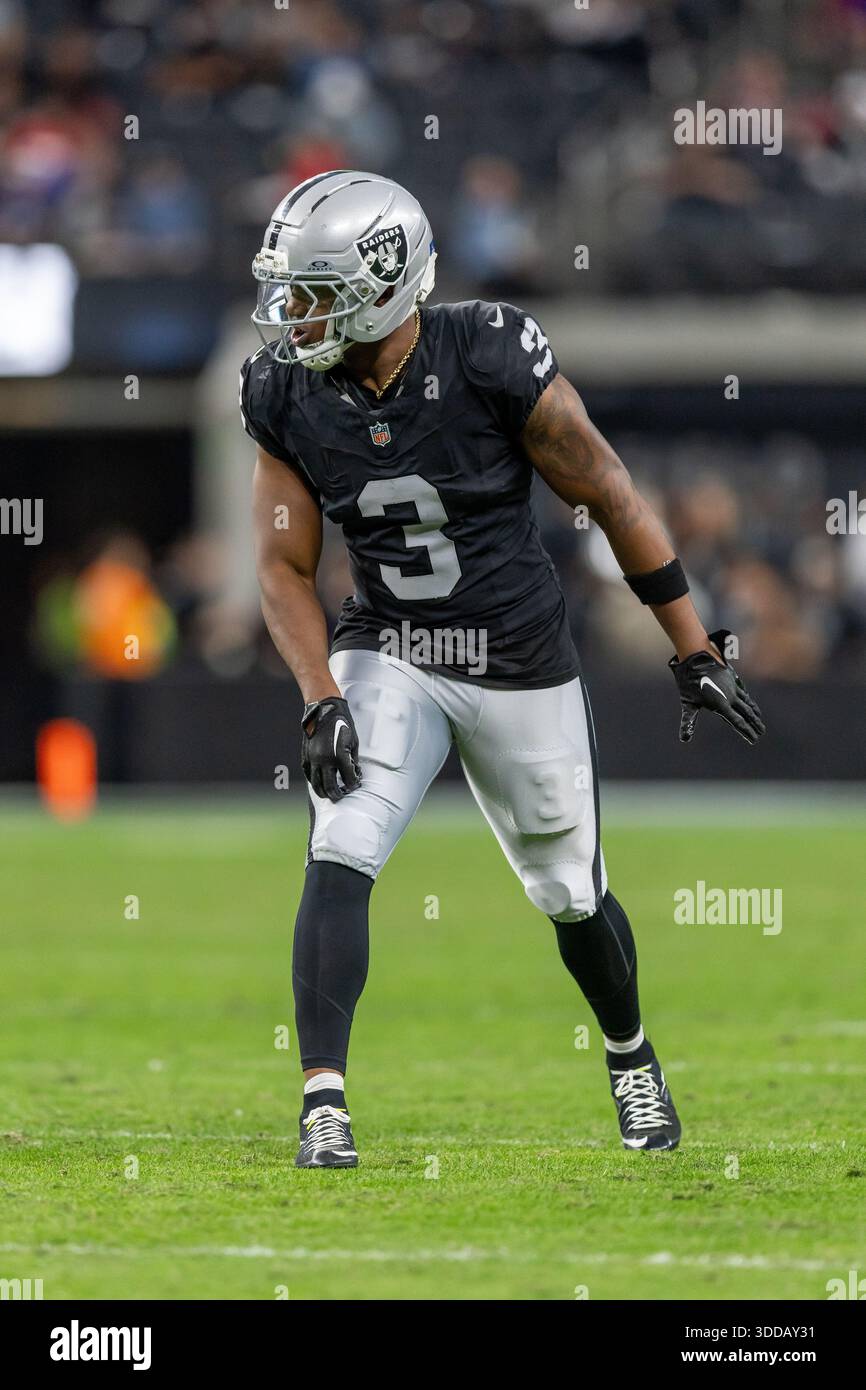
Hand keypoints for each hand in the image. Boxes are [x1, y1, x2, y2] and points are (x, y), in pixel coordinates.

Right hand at [301, 697, 361, 800]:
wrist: (323, 710)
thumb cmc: (342, 724)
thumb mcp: (353, 742)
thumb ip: (353, 760)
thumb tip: (354, 774)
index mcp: (339, 756)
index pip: (348, 780)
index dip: (354, 785)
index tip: (355, 785)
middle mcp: (325, 760)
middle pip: (330, 787)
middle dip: (337, 795)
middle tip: (341, 796)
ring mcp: (313, 759)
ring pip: (316, 784)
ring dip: (324, 792)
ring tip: (330, 794)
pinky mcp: (305, 756)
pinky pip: (308, 774)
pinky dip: (314, 781)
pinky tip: (319, 783)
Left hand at [668, 629, 765, 745]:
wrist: (696, 656)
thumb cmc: (689, 681)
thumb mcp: (688, 703)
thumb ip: (688, 722)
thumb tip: (684, 740)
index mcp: (721, 705)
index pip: (738, 722)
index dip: (747, 732)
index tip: (754, 740)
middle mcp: (730, 697)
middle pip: (746, 714)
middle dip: (754, 725)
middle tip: (761, 734)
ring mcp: (733, 688)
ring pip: (747, 704)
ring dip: (755, 715)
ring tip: (760, 723)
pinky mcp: (732, 680)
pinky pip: (744, 694)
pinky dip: (749, 702)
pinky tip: (751, 705)